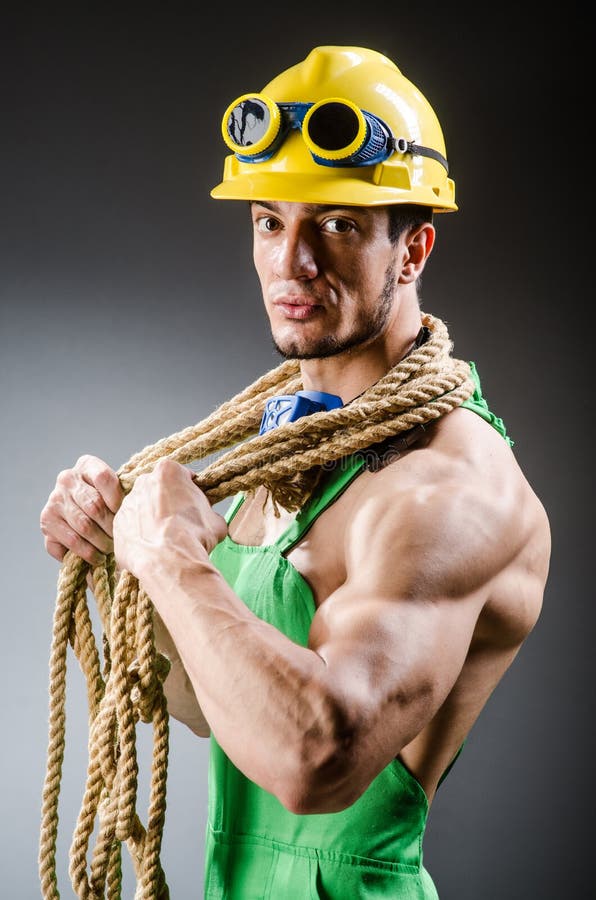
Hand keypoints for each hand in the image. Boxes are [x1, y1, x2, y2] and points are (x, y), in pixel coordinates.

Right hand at [40, 455, 124, 565]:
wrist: (81, 512)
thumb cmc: (108, 501)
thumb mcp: (117, 490)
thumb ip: (126, 492)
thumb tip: (142, 504)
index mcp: (87, 465)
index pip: (104, 478)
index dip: (118, 499)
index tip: (126, 515)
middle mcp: (66, 479)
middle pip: (95, 506)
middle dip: (112, 528)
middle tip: (121, 540)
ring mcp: (54, 500)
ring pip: (83, 526)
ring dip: (101, 543)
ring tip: (112, 550)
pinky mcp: (46, 522)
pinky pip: (71, 541)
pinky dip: (87, 553)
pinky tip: (97, 557)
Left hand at [112, 458, 227, 578]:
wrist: (169, 559)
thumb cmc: (194, 535)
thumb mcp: (215, 520)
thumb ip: (208, 513)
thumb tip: (210, 521)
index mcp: (168, 471)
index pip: (181, 476)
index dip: (190, 491)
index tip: (194, 505)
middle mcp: (143, 482)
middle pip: (158, 490)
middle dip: (167, 504)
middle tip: (180, 523)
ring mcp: (127, 504)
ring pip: (142, 510)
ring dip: (152, 520)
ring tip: (166, 539)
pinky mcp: (118, 526)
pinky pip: (132, 529)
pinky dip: (141, 537)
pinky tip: (154, 549)